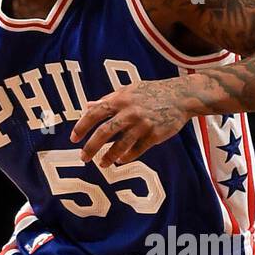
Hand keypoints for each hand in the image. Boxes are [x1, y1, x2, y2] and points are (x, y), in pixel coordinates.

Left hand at [71, 78, 199, 165]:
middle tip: (83, 158)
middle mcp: (130, 112)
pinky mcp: (154, 135)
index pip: (95, 113)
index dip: (81, 127)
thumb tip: (87, 106)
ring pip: (120, 146)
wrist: (180, 96)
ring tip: (102, 164)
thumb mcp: (128, 90)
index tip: (73, 138)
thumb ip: (108, 99)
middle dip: (91, 147)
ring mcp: (142, 124)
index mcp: (120, 99)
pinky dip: (127, 157)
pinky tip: (120, 160)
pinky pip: (137, 150)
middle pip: (104, 132)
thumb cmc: (152, 92)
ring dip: (108, 157)